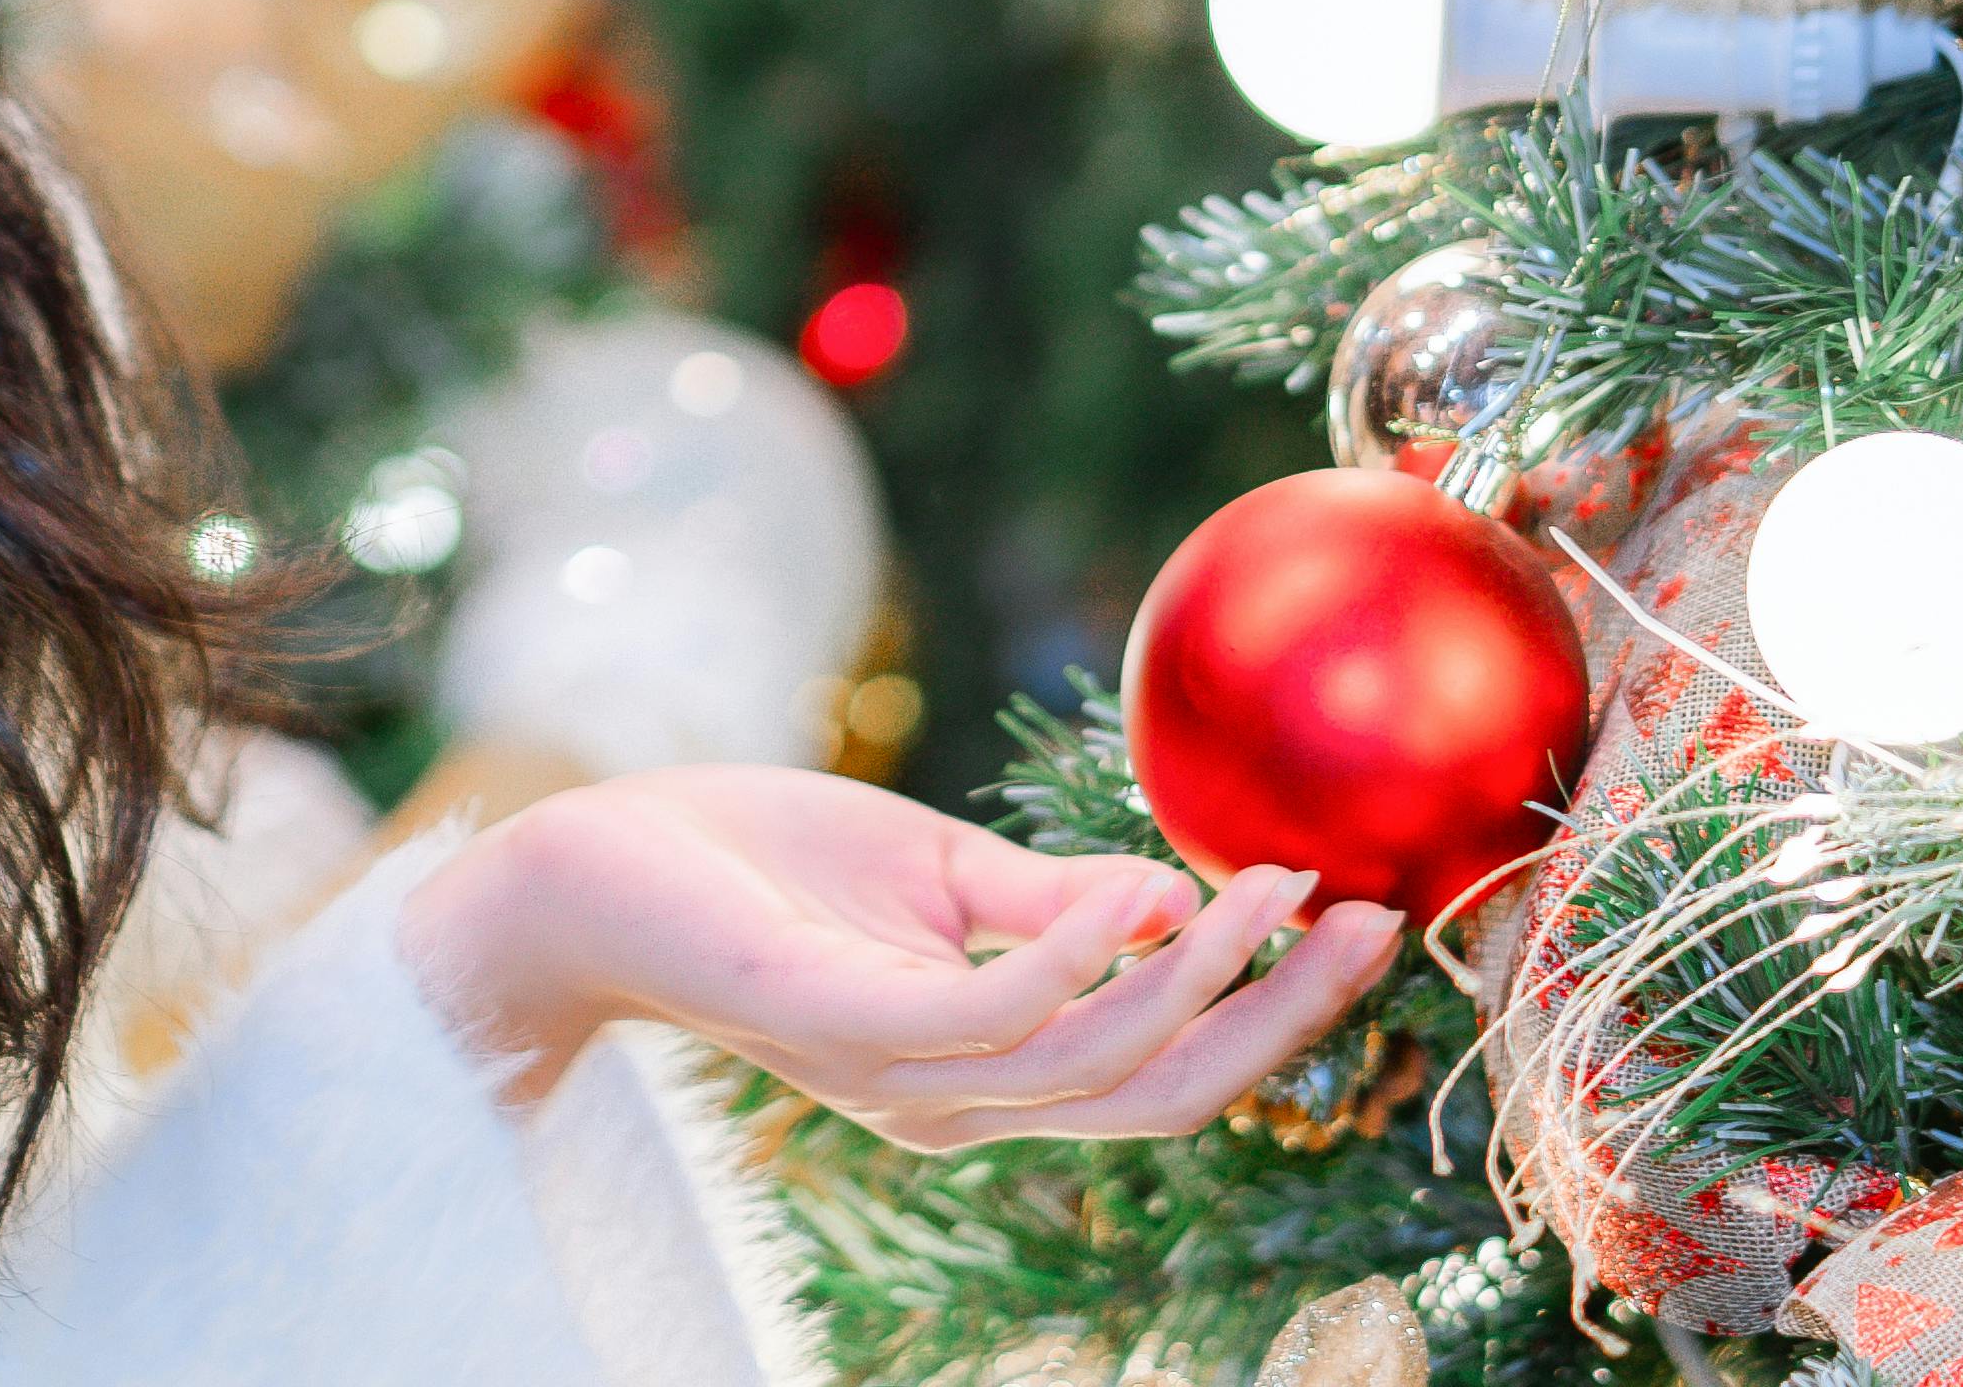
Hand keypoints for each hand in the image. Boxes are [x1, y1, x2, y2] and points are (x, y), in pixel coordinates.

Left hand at [394, 764, 1400, 1148]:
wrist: (590, 861)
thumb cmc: (751, 861)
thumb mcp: (932, 873)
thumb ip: (1050, 901)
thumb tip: (1181, 890)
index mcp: (983, 1070)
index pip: (1165, 1071)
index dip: (1275, 1015)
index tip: (1363, 920)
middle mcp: (954, 1102)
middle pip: (1163, 1094)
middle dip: (1282, 1022)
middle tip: (1371, 924)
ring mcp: (900, 1076)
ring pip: (1098, 1066)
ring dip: (1204, 980)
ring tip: (1271, 884)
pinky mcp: (846, 1024)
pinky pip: (995, 1014)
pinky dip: (1083, 954)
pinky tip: (1140, 887)